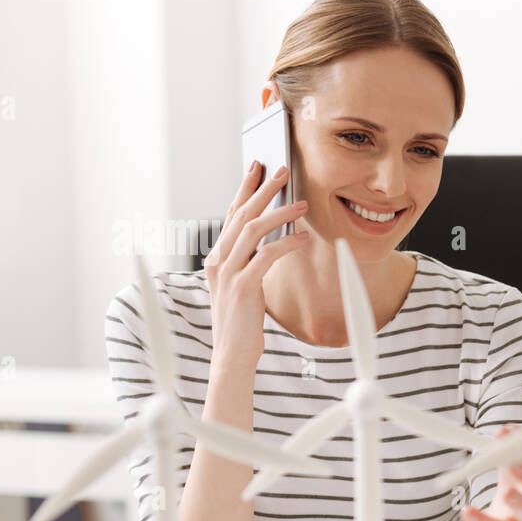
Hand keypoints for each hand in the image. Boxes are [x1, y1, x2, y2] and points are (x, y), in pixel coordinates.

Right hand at [204, 161, 310, 370]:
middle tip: (283, 170)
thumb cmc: (242, 320)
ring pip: (252, 231)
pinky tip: (303, 238)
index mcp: (218, 257)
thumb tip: (272, 236)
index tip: (258, 167)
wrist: (232, 353)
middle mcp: (219, 260)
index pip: (232, 214)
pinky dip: (286, 244)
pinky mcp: (242, 288)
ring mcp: (228, 273)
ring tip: (302, 204)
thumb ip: (250, 259)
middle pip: (241, 215)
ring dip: (279, 214)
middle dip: (263, 190)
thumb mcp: (243, 284)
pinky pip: (266, 256)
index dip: (245, 189)